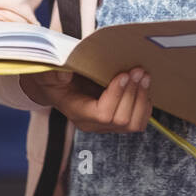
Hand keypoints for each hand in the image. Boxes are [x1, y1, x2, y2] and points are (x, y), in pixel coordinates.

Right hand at [19, 66, 152, 132]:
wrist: (61, 88)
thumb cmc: (56, 80)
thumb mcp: (49, 74)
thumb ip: (55, 74)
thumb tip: (64, 73)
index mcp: (78, 113)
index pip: (102, 114)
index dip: (116, 95)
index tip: (122, 74)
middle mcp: (94, 124)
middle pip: (121, 119)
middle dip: (133, 93)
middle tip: (138, 70)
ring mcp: (108, 125)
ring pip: (133, 124)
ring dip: (142, 98)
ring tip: (144, 76)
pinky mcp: (118, 121)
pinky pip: (139, 121)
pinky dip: (145, 104)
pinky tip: (144, 86)